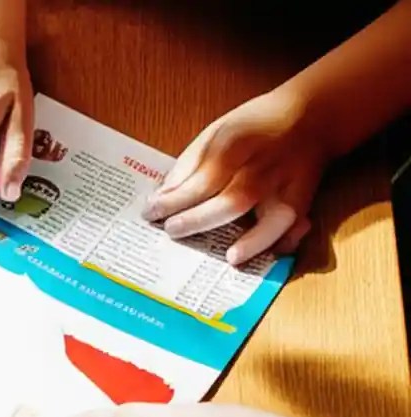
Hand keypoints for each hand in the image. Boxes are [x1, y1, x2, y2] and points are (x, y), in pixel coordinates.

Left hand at [142, 88, 329, 265]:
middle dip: (200, 220)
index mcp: (238, 144)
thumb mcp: (217, 131)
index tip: (150, 212)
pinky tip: (266, 255)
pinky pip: (297, 224)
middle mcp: (265, 166)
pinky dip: (284, 241)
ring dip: (252, 240)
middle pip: (234, 200)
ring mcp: (288, 184)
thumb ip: (191, 163)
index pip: (203, 178)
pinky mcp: (304, 197)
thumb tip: (163, 195)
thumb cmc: (253, 126)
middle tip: (172, 231)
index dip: (175, 199)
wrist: (310, 115)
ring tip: (229, 258)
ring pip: (274, 216)